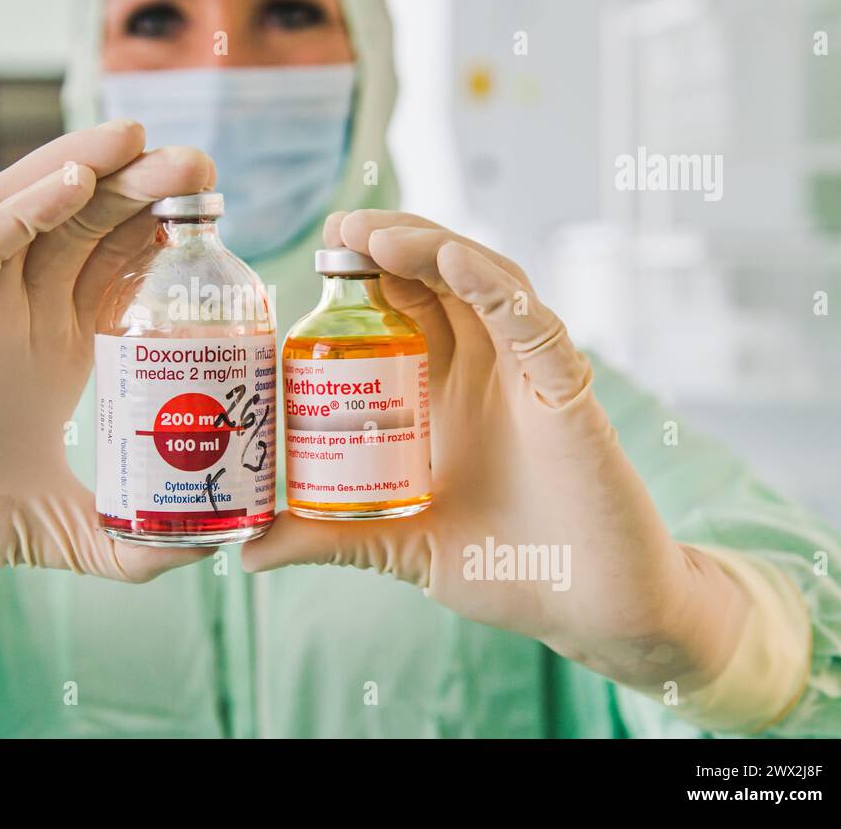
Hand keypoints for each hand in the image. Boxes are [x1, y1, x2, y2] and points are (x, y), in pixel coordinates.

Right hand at [0, 121, 213, 585]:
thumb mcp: (55, 530)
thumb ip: (123, 547)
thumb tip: (200, 550)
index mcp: (58, 342)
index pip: (121, 269)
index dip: (165, 235)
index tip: (219, 215)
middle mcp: (22, 308)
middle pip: (90, 225)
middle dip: (143, 188)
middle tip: (198, 166)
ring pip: (37, 212)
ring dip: (88, 169)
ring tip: (140, 140)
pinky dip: (25, 207)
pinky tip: (73, 179)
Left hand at [243, 210, 749, 690]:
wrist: (592, 611)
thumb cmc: (507, 572)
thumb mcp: (400, 547)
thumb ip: (332, 539)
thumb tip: (248, 552)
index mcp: (444, 395)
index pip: (403, 311)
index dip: (365, 276)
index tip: (316, 254)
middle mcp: (485, 372)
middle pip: (437, 280)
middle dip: (388, 245)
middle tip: (338, 228)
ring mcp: (527, 375)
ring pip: (482, 282)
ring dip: (431, 249)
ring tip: (376, 235)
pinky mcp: (566, 391)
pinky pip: (533, 324)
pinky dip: (494, 287)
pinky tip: (454, 260)